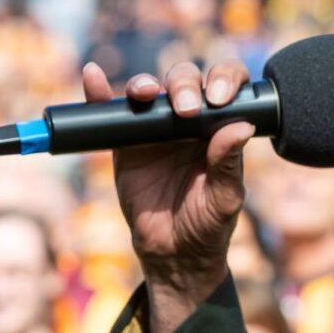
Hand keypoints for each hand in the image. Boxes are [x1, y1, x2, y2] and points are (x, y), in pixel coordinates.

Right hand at [82, 60, 252, 322]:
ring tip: (145, 93)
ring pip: (150, 90)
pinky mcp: (125, 143)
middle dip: (184, 84)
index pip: (226, 86)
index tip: (219, 99)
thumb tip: (241, 126)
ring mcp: (155, 129)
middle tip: (185, 110)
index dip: (225, 79)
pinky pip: (112, 113)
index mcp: (220, 127)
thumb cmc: (207, 226)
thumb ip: (228, 164)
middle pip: (185, 80)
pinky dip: (99, 93)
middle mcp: (189, 120)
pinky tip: (92, 78)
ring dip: (145, 84)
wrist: (172, 254)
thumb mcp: (224, 199)